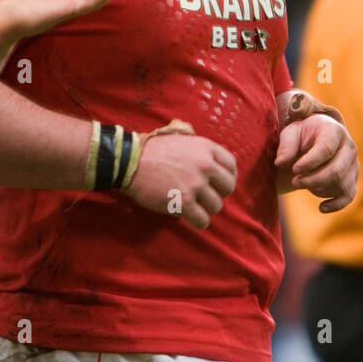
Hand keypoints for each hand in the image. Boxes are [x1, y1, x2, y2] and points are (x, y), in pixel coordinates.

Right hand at [123, 120, 237, 229]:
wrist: (130, 161)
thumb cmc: (153, 151)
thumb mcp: (181, 139)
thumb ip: (199, 150)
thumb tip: (212, 165)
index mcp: (206, 148)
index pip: (232, 165)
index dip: (228, 176)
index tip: (221, 184)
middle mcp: (205, 165)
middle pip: (228, 187)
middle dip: (219, 194)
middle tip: (207, 196)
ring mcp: (195, 185)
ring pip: (216, 206)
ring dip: (206, 208)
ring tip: (195, 206)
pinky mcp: (184, 202)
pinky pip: (202, 220)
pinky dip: (198, 222)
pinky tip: (190, 217)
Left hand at [275, 114, 357, 212]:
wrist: (317, 138)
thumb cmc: (302, 135)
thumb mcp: (291, 133)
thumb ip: (286, 146)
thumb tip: (280, 163)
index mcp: (334, 131)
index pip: (326, 149)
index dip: (310, 162)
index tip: (294, 169)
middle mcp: (349, 147)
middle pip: (336, 171)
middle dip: (313, 180)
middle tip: (294, 182)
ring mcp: (353, 164)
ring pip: (342, 185)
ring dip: (319, 190)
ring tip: (302, 183)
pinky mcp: (352, 179)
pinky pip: (348, 196)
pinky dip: (336, 205)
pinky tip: (321, 207)